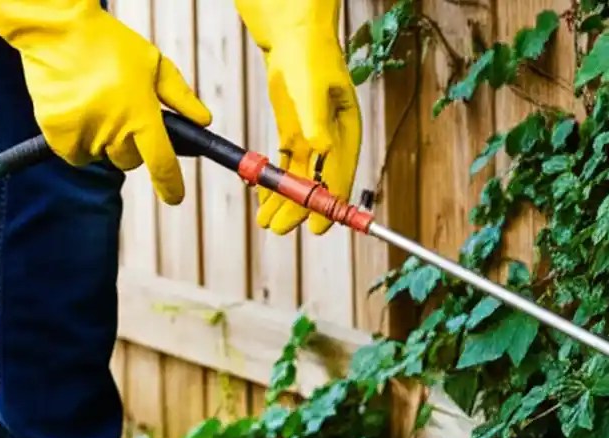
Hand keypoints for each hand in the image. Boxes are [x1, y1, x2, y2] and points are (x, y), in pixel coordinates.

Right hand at [0, 0, 211, 204]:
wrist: (58, 29)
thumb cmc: (110, 44)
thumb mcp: (154, 64)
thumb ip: (180, 97)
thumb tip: (204, 122)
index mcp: (141, 115)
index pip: (162, 164)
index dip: (171, 185)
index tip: (174, 196)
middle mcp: (113, 129)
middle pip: (130, 161)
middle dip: (132, 145)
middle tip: (123, 114)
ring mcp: (83, 133)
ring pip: (102, 157)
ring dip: (104, 142)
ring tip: (98, 105)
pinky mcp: (57, 133)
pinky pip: (75, 154)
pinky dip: (78, 142)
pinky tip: (79, 113)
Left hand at [236, 0, 362, 234]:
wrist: (294, 38)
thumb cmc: (309, 57)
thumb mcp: (312, 88)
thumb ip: (315, 119)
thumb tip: (321, 149)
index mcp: (346, 130)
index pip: (339, 173)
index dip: (328, 202)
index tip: (317, 226)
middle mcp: (331, 140)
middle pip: (317, 182)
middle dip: (298, 208)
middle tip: (280, 229)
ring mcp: (311, 138)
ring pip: (298, 178)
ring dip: (283, 200)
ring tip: (266, 223)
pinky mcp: (293, 133)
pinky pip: (284, 165)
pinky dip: (274, 181)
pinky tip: (262, 197)